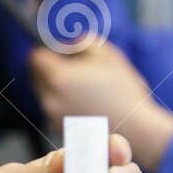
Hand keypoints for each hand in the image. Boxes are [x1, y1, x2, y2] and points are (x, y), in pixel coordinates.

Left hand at [28, 41, 172, 170]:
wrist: (136, 129)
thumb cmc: (123, 92)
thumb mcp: (107, 55)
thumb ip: (82, 42)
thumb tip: (68, 43)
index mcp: (58, 78)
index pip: (35, 57)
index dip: (47, 50)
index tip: (59, 51)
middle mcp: (50, 98)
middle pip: (36, 76)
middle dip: (50, 68)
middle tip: (74, 67)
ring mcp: (53, 116)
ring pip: (45, 92)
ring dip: (57, 86)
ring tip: (84, 86)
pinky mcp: (60, 129)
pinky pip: (54, 108)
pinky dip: (63, 102)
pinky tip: (86, 102)